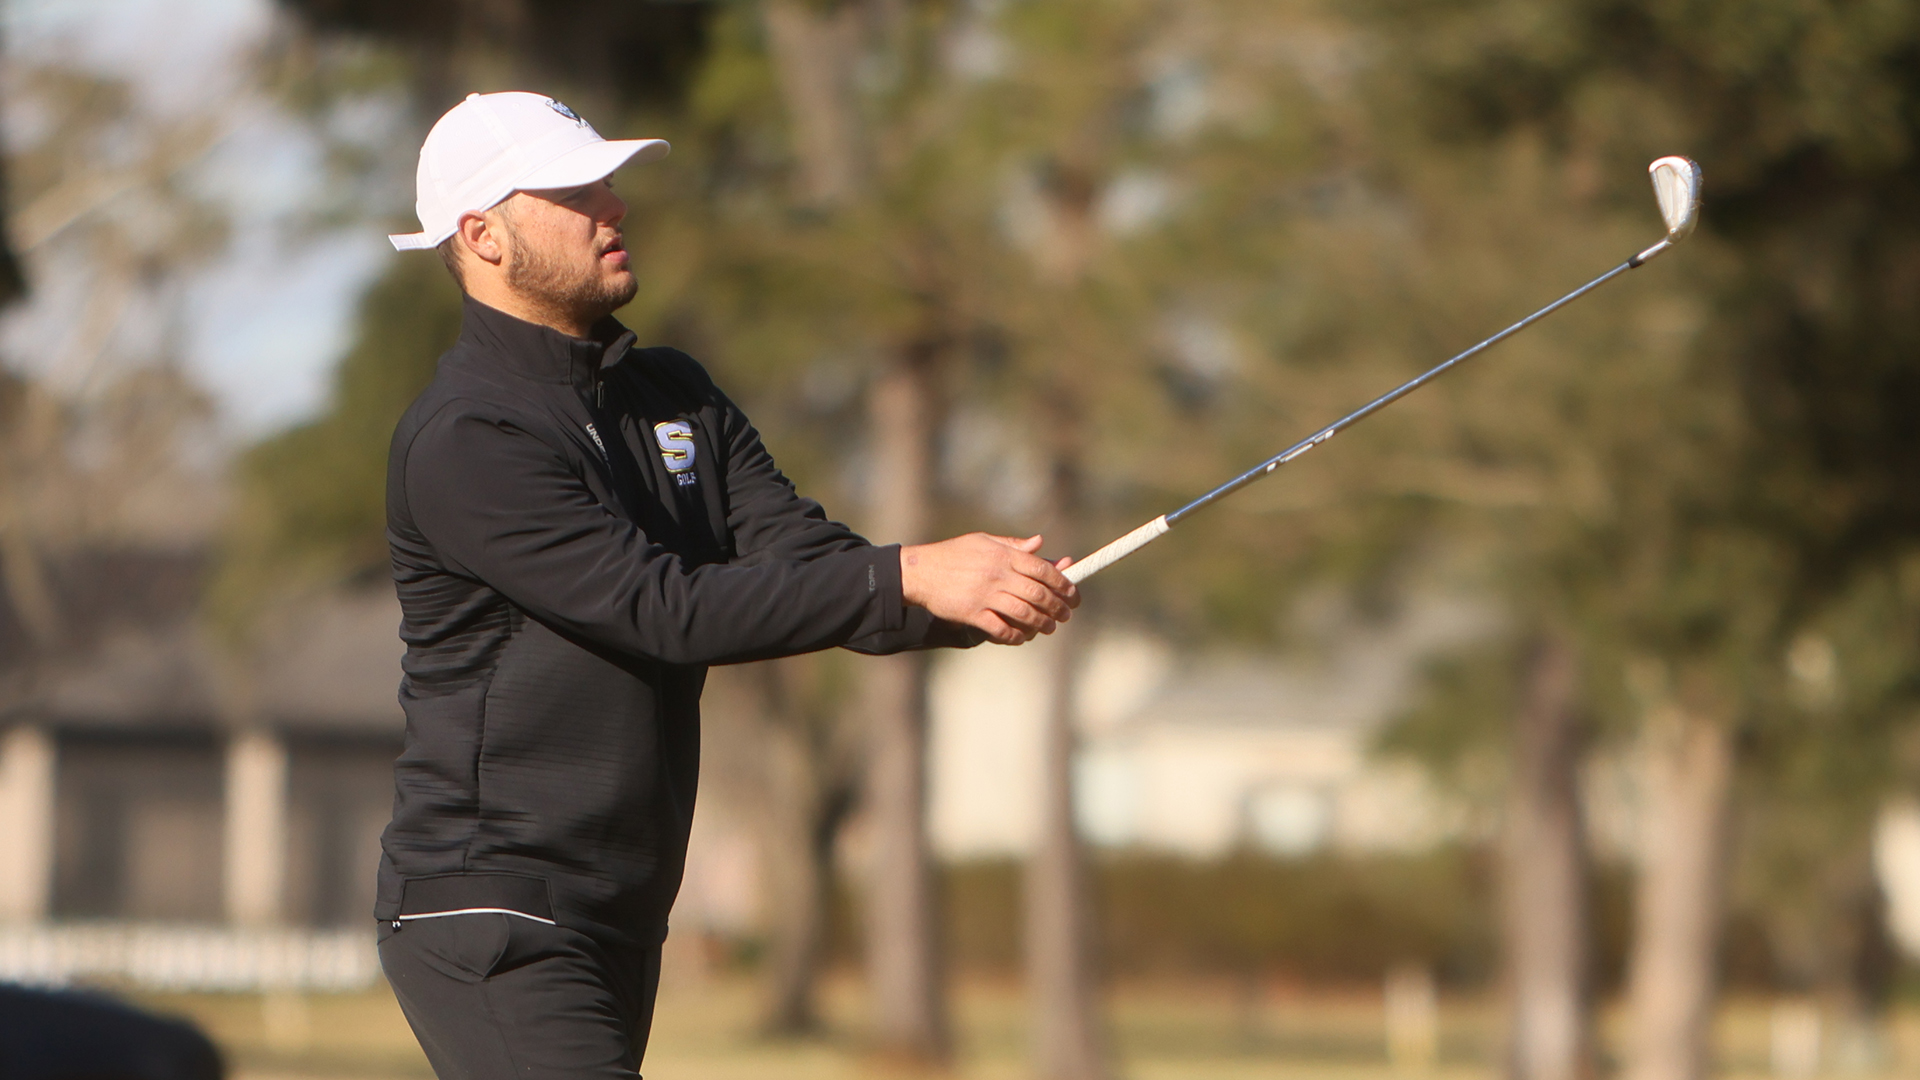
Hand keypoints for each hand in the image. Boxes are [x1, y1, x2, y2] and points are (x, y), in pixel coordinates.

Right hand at [899, 533, 1079, 644]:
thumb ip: (1013, 545)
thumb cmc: (953, 553)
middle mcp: (997, 575)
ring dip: (1041, 624)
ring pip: (1024, 614)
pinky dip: (1015, 636)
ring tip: (1048, 628)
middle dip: (1057, 607)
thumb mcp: (983, 541)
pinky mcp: (972, 613)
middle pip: (1038, 594)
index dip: (1062, 583)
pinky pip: (1000, 629)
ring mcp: (985, 595)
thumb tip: (1040, 543)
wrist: (920, 571)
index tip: (1072, 593)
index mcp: (1003, 555)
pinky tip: (1021, 637)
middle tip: (1065, 615)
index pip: (1042, 569)